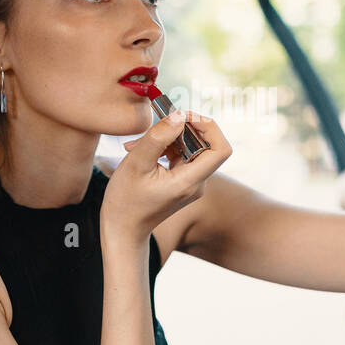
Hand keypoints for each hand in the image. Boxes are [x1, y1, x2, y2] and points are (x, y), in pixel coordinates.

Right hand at [100, 110, 231, 241]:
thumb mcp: (136, 164)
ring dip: (169, 138)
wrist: (123, 228)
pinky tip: (142, 150)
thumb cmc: (125, 200)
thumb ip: (157, 138)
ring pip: (192, 147)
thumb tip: (179, 116)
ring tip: (139, 143)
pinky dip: (165, 147)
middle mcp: (197, 183)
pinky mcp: (183, 182)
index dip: (208, 127)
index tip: (183, 117)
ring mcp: (191, 183)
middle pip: (206, 144)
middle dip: (183, 128)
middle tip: (157, 124)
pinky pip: (182, 155)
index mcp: (190, 182)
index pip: (221, 149)